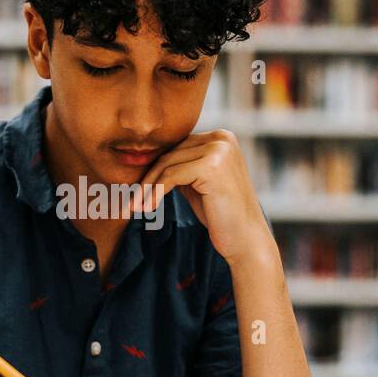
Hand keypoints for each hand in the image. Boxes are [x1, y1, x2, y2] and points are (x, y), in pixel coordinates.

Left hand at [132, 129, 272, 264]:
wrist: (245, 239)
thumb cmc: (220, 214)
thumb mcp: (198, 182)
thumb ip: (181, 166)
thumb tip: (147, 159)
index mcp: (222, 137)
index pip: (177, 147)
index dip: (156, 168)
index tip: (137, 188)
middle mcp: (222, 138)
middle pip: (170, 153)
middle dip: (148, 178)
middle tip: (131, 200)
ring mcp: (219, 150)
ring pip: (167, 164)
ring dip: (147, 188)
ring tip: (136, 207)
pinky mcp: (212, 166)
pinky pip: (171, 176)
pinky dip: (154, 193)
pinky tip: (147, 209)